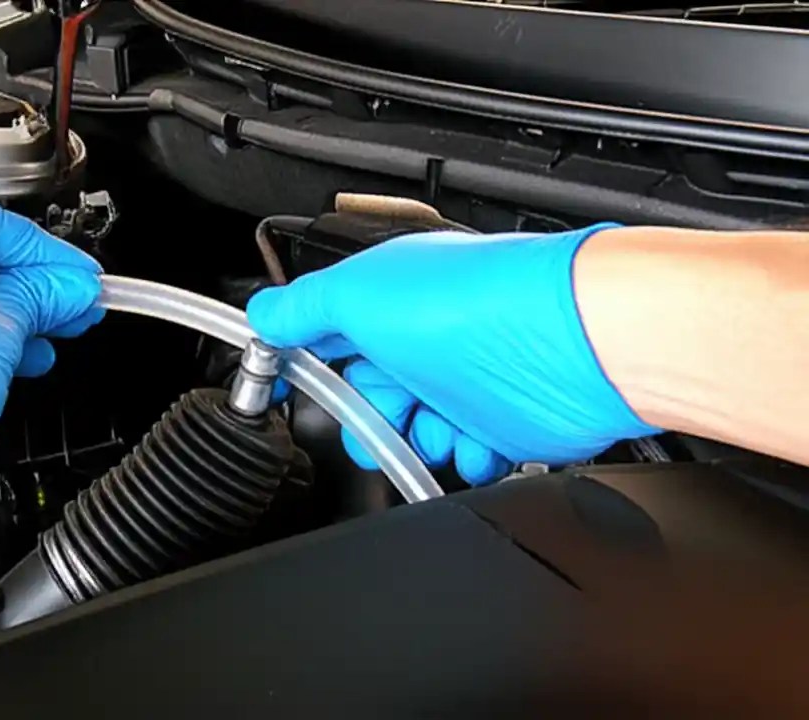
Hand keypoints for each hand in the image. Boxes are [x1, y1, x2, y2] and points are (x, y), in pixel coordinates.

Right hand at [246, 224, 656, 485]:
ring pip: (413, 437)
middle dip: (367, 419)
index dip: (311, 368)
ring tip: (438, 426)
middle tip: (380, 413)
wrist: (576, 341)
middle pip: (368, 402)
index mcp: (390, 302)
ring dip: (416, 443)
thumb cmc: (476, 303)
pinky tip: (476, 442)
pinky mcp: (506, 424)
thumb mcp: (358, 291)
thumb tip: (261, 313)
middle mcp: (427, 341)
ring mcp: (467, 384)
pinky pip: (466, 461)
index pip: (331, 339)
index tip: (295, 386)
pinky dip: (465, 461)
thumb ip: (302, 308)